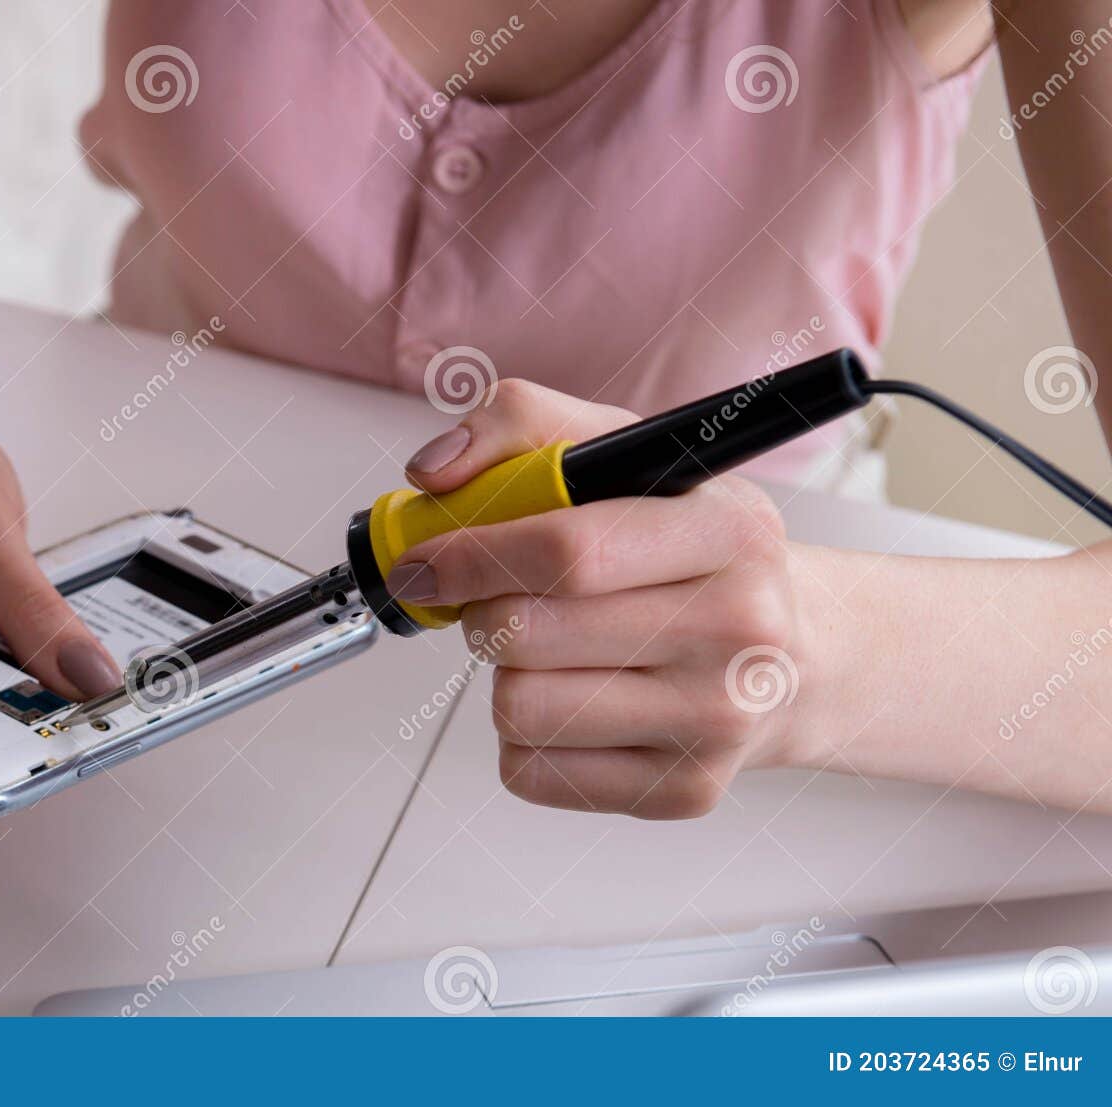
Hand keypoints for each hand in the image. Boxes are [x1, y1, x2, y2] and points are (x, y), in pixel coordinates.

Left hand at [389, 380, 804, 818]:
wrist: (798, 658)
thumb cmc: (697, 555)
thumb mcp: (634, 458)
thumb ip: (526, 426)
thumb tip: (433, 469)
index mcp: (729, 532)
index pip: (567, 553)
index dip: (469, 558)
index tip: (424, 562)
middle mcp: (738, 630)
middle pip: (527, 636)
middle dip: (483, 614)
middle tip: (503, 602)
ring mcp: (716, 722)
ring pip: (519, 709)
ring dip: (505, 678)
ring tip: (551, 653)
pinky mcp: (684, 792)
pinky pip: (530, 773)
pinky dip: (525, 739)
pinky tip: (573, 703)